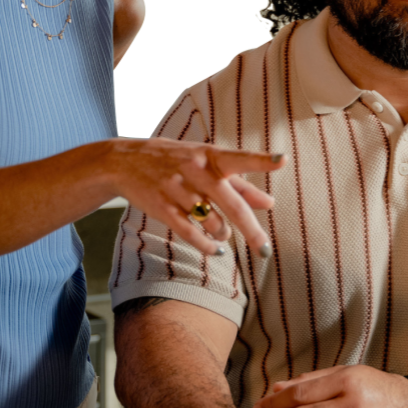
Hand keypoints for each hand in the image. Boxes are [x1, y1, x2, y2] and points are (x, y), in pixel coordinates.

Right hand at [107, 138, 285, 257]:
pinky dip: (206, 246)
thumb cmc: (175, 160)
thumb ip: (239, 184)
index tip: (282, 160)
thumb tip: (269, 203)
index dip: (261, 160)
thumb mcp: (206, 163)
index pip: (240, 159)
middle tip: (266, 250)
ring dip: (223, 234)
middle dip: (252, 231)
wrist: (125, 161)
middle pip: (232, 206)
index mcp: (210, 156)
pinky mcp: (163, 208)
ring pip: (213, 223)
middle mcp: (196, 171)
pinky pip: (191, 233)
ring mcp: (178, 190)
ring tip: (223, 234)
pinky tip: (215, 251)